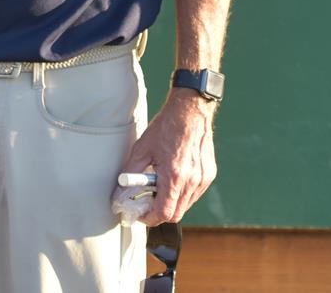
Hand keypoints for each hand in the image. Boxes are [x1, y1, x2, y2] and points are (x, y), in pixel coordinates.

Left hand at [121, 92, 216, 224]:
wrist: (190, 112)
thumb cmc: (166, 127)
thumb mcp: (142, 149)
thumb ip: (131, 174)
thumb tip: (121, 191)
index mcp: (174, 176)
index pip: (164, 213)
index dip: (149, 218)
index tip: (140, 214)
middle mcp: (192, 181)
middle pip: (176, 214)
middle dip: (159, 213)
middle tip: (147, 203)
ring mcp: (203, 179)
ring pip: (186, 206)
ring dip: (171, 204)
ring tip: (159, 186)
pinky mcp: (209, 175)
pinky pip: (194, 195)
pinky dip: (182, 194)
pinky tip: (173, 179)